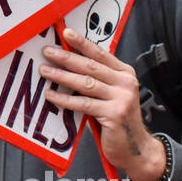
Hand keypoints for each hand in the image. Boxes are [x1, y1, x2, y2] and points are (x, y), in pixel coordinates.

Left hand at [40, 28, 167, 180]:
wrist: (136, 147)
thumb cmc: (118, 119)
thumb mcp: (112, 94)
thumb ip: (98, 79)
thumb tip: (69, 63)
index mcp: (125, 73)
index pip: (100, 54)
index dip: (82, 43)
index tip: (66, 33)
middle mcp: (125, 83)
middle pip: (90, 66)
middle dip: (66, 57)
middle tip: (48, 51)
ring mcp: (121, 98)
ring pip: (86, 83)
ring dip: (62, 76)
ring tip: (45, 71)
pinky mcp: (114, 114)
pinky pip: (84, 104)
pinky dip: (65, 99)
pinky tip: (51, 95)